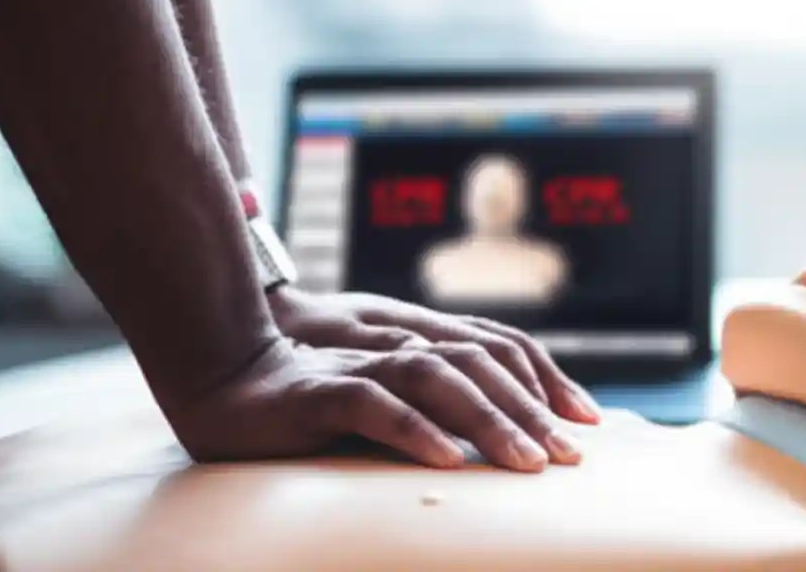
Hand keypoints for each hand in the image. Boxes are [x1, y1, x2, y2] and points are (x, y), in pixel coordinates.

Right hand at [166, 335, 581, 471]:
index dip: (547, 377)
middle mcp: (394, 344)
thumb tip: (487, 441)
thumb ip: (429, 404)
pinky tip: (447, 460)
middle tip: (569, 457)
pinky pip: (373, 404)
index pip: (498, 346)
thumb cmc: (306, 396)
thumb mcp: (381, 396)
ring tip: (526, 464)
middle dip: (531, 410)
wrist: (218, 377)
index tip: (588, 420)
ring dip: (488, 420)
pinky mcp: (316, 392)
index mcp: (416, 341)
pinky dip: (414, 429)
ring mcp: (357, 363)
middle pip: (479, 364)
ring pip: (437, 379)